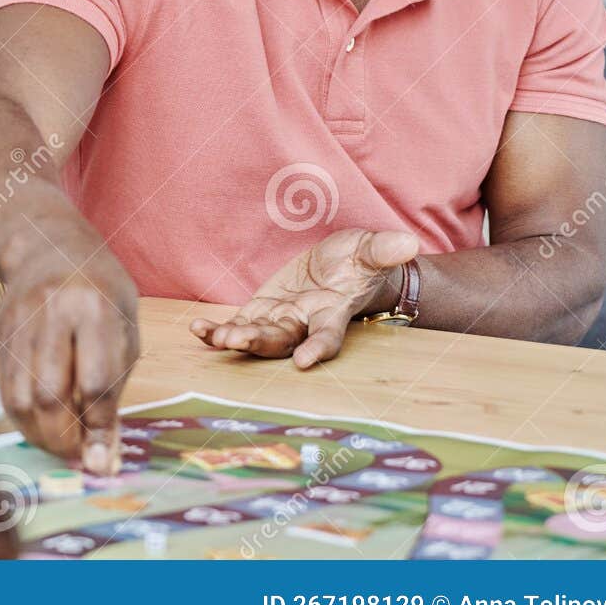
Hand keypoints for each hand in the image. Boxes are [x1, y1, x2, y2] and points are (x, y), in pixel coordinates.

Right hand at [0, 246, 138, 473]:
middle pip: (50, 394)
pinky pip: (4, 390)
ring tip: (59, 443)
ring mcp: (17, 323)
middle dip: (64, 438)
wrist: (46, 247)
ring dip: (40, 435)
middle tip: (77, 454)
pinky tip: (40, 424)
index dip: (99, 426)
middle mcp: (50, 312)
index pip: (96, 381)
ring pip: (20, 398)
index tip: (103, 456)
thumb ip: (116, 387)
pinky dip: (22, 419)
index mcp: (95, 306)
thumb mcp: (124, 327)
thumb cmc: (98, 291)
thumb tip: (103, 455)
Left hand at [190, 228, 418, 368]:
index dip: (318, 348)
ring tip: (211, 336)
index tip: (304, 361)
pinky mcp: (262, 312)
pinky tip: (198, 329)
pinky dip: (218, 330)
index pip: (327, 335)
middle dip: (257, 341)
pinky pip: (238, 325)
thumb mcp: (373, 250)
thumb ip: (384, 249)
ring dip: (233, 338)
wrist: (345, 267)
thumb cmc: (362, 261)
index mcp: (333, 312)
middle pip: (281, 340)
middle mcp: (305, 324)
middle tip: (233, 341)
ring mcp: (281, 320)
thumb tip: (408, 242)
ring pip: (256, 336)